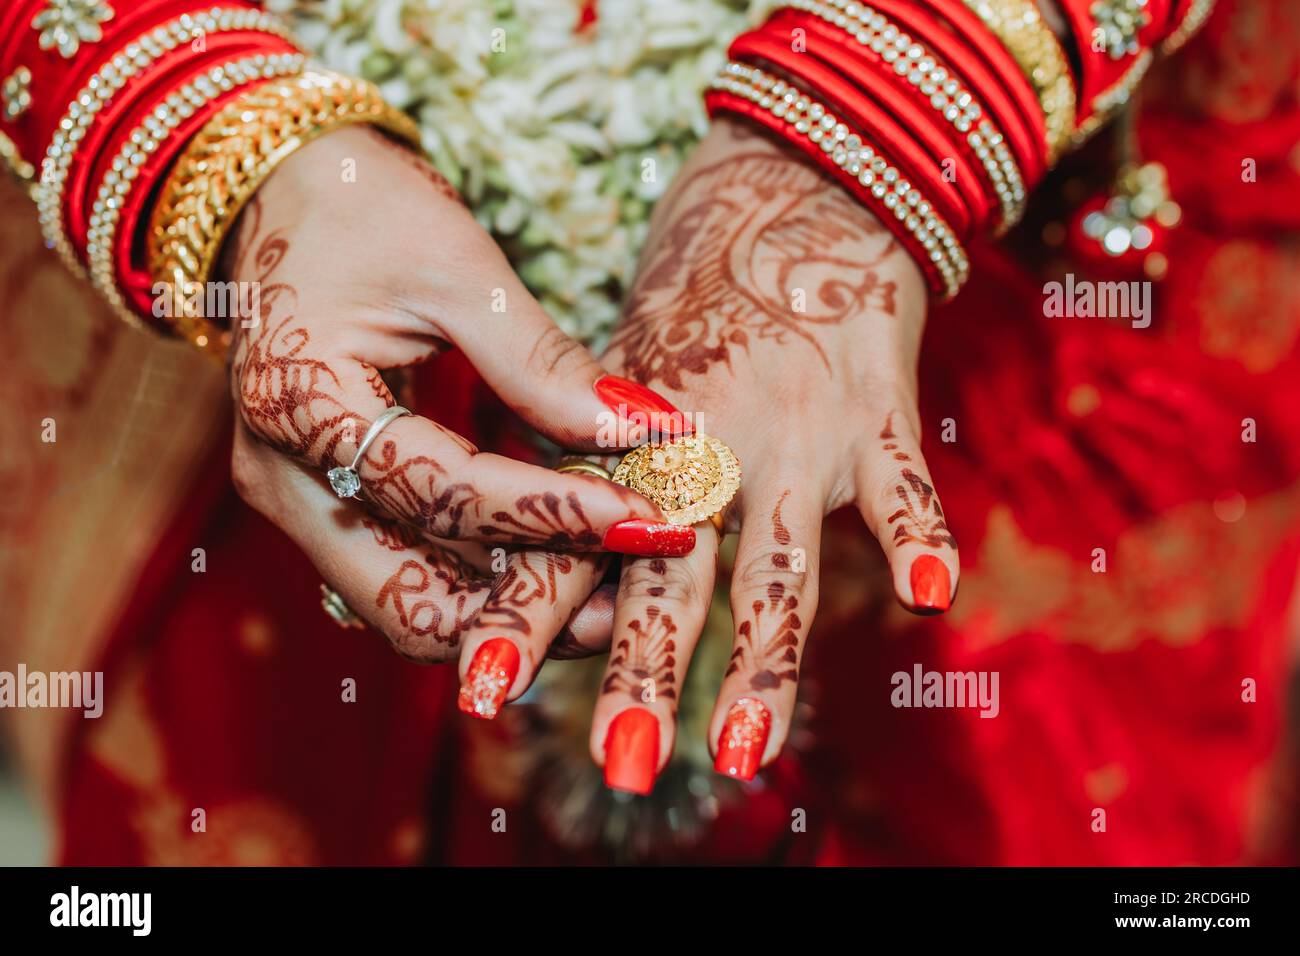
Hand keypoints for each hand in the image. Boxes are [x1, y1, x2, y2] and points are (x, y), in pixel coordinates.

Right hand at [221, 127, 694, 664]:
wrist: (283, 196)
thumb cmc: (364, 209)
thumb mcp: (458, 268)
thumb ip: (541, 361)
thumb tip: (647, 428)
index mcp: (300, 400)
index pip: (444, 491)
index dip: (553, 513)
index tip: (648, 518)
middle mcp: (281, 475)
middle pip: (411, 597)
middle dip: (529, 609)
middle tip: (632, 596)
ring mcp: (297, 501)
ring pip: (408, 609)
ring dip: (508, 613)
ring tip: (610, 592)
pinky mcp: (326, 507)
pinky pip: (407, 578)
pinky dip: (482, 585)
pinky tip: (558, 565)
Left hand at [453, 119, 958, 789]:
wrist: (790, 195)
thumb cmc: (695, 310)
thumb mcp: (623, 386)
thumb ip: (591, 480)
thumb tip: (544, 584)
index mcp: (632, 448)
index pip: (569, 546)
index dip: (525, 619)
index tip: (480, 692)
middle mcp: (703, 449)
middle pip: (668, 579)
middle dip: (642, 674)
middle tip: (620, 764)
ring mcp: (792, 433)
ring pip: (777, 563)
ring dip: (762, 661)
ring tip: (741, 753)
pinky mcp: (875, 411)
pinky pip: (901, 487)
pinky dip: (916, 539)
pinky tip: (927, 599)